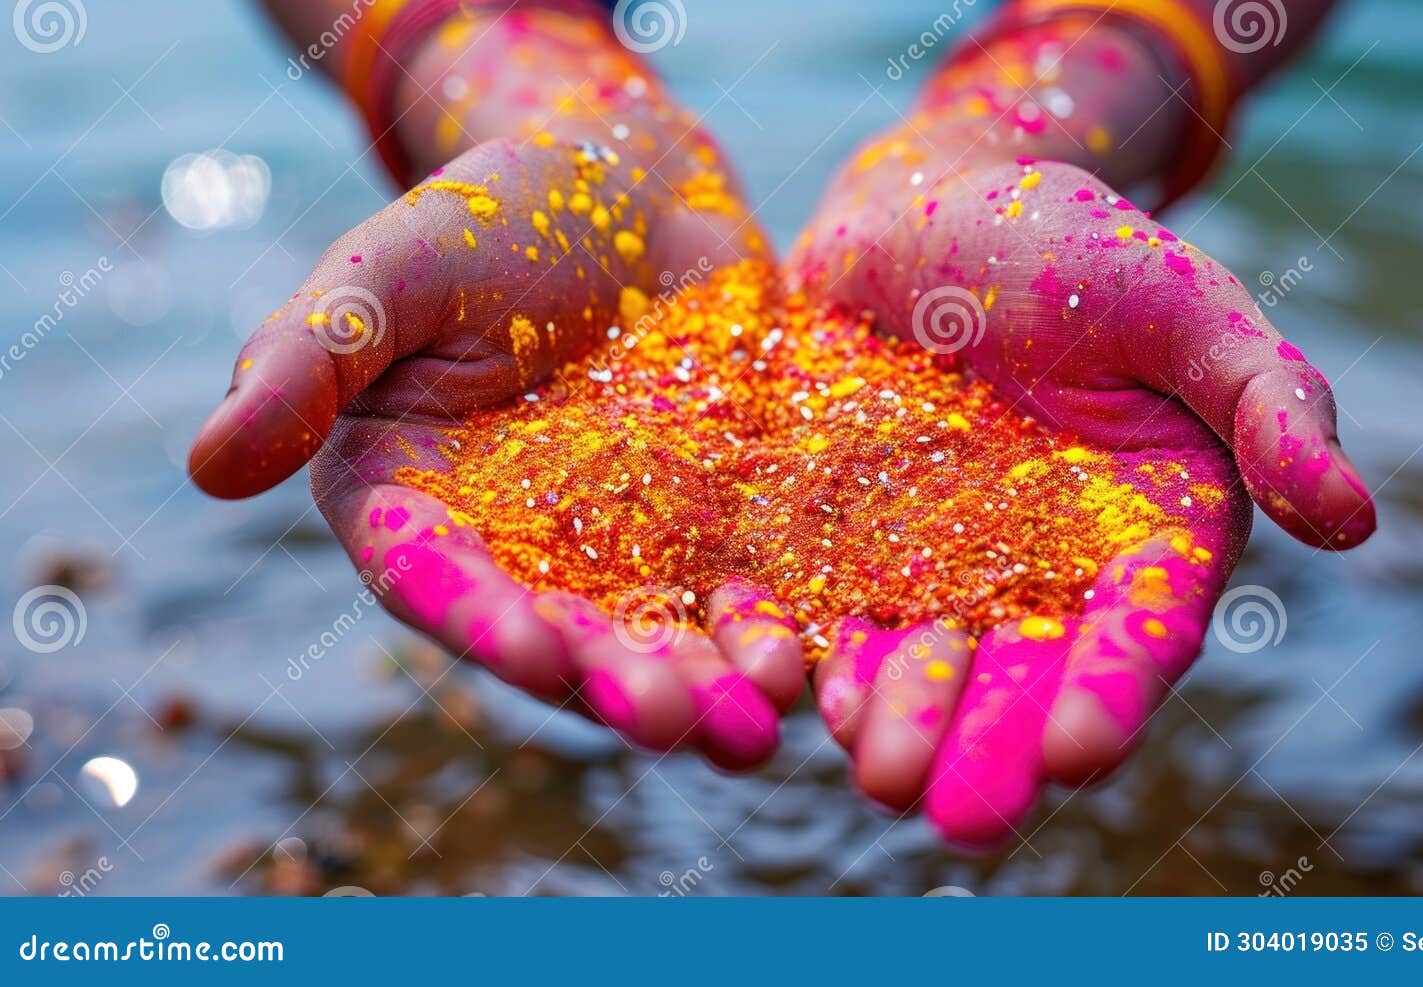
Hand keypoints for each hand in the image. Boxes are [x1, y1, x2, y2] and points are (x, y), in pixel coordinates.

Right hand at [189, 136, 801, 768]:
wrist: (630, 190)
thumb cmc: (492, 215)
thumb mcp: (395, 267)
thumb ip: (309, 356)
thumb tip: (205, 466)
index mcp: (414, 498)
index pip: (436, 576)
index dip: (483, 620)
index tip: (536, 654)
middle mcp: (513, 546)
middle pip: (559, 631)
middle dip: (614, 681)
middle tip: (670, 720)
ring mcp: (618, 546)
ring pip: (656, 637)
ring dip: (704, 687)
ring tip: (753, 727)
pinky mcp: (709, 529)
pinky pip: (739, 596)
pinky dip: (769, 636)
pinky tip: (805, 667)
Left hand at [787, 0, 1375, 845]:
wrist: (926, 205)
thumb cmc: (1072, 243)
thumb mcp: (1181, 302)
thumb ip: (1267, 399)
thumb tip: (1358, 520)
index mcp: (1142, 532)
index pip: (1135, 630)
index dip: (1110, 692)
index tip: (1080, 752)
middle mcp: (1040, 570)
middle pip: (1019, 672)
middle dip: (992, 744)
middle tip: (962, 818)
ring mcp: (934, 562)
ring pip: (919, 658)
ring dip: (900, 720)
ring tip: (878, 779)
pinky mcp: (839, 539)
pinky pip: (824, 606)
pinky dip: (813, 650)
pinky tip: (799, 692)